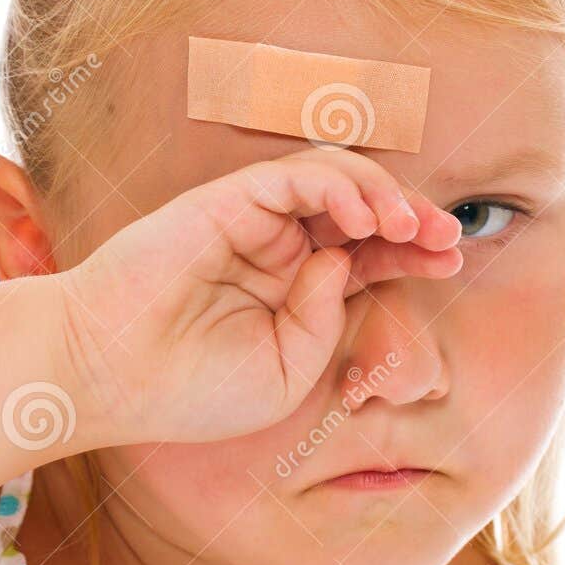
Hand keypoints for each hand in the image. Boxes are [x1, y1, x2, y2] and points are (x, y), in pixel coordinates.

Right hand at [54, 146, 462, 444]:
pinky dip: (337, 185)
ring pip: (334, 180)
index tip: (452, 261)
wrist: (111, 377)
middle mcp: (275, 249)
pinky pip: (296, 175)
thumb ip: (324, 320)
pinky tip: (361, 218)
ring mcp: (252, 222)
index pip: (364, 257)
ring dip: (382, 195)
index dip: (411, 252)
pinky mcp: (225, 200)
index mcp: (290, 292)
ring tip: (408, 227)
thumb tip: (341, 261)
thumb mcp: (287, 373)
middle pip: (359, 212)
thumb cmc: (190, 389)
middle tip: (448, 235)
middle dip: (410, 217)